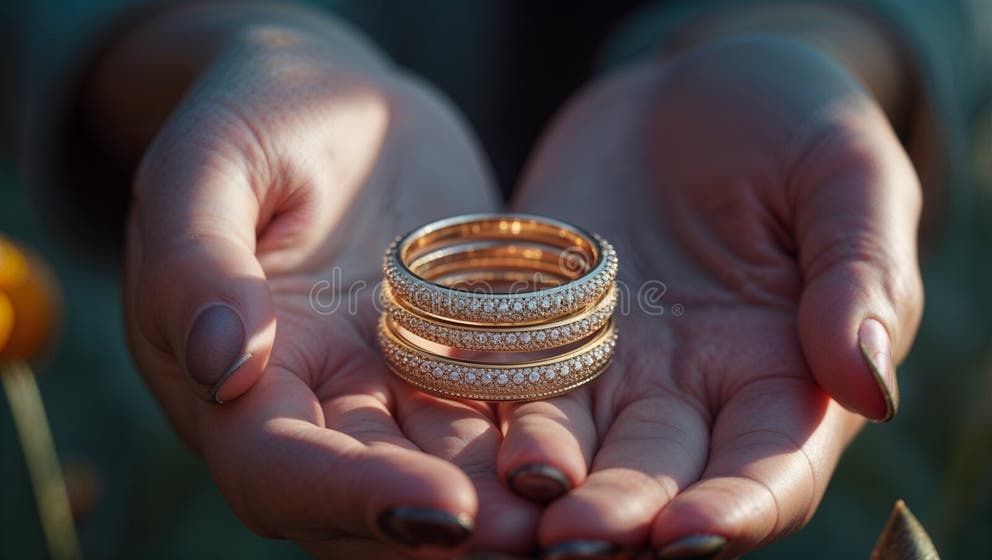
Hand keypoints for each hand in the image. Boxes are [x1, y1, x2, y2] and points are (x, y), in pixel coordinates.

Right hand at [121, 19, 540, 557]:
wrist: (335, 99)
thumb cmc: (254, 117)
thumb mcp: (206, 165)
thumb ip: (199, 261)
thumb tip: (226, 367)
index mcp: (233, 377)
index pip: (279, 468)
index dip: (354, 498)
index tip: (444, 511)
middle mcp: (316, 403)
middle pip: (372, 497)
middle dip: (451, 525)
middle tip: (537, 539)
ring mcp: (391, 386)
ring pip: (448, 466)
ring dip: (508, 502)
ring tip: (579, 515)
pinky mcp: (455, 358)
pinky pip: (500, 409)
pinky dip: (541, 440)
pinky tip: (600, 458)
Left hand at [497, 37, 922, 556]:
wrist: (686, 90)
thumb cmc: (792, 122)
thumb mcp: (846, 175)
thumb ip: (860, 274)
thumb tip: (871, 389)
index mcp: (786, 371)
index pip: (769, 466)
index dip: (736, 507)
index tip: (688, 532)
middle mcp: (692, 390)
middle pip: (658, 474)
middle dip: (619, 514)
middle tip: (574, 540)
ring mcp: (609, 365)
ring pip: (574, 444)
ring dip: (542, 483)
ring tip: (507, 511)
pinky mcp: (538, 331)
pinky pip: (506, 378)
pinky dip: (483, 413)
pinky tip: (452, 441)